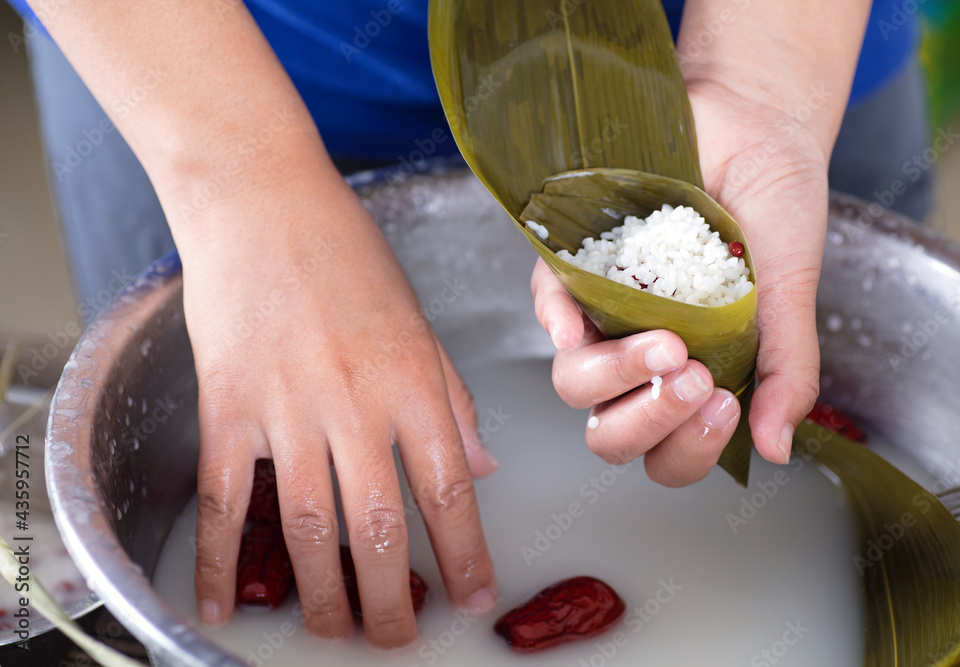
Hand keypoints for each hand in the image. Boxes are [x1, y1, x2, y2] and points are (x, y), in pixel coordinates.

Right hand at [181, 173, 497, 647]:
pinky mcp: (227, 407)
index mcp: (413, 383)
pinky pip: (222, 501)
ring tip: (336, 632)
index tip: (474, 597)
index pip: (450, 490)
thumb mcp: (420, 321)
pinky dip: (221, 560)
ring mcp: (286, 410)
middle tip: (398, 639)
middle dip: (391, 601)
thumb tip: (481, 466)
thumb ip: (450, 400)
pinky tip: (225, 604)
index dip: (465, 554)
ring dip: (323, 595)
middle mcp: (355, 406)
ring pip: (307, 530)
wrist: (263, 203)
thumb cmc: (348, 254)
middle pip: (378, 529)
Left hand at [532, 78, 824, 484]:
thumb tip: (778, 448)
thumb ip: (785, 368)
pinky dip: (559, 321)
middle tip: (692, 375)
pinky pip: (549, 306)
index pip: (673, 450)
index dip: (689, 449)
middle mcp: (643, 355)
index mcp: (696, 374)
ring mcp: (605, 314)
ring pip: (574, 382)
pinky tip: (578, 329)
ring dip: (614, 376)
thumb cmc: (776, 206)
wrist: (753, 123)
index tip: (723, 403)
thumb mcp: (790, 290)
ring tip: (665, 341)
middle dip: (648, 420)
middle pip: (613, 431)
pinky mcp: (575, 265)